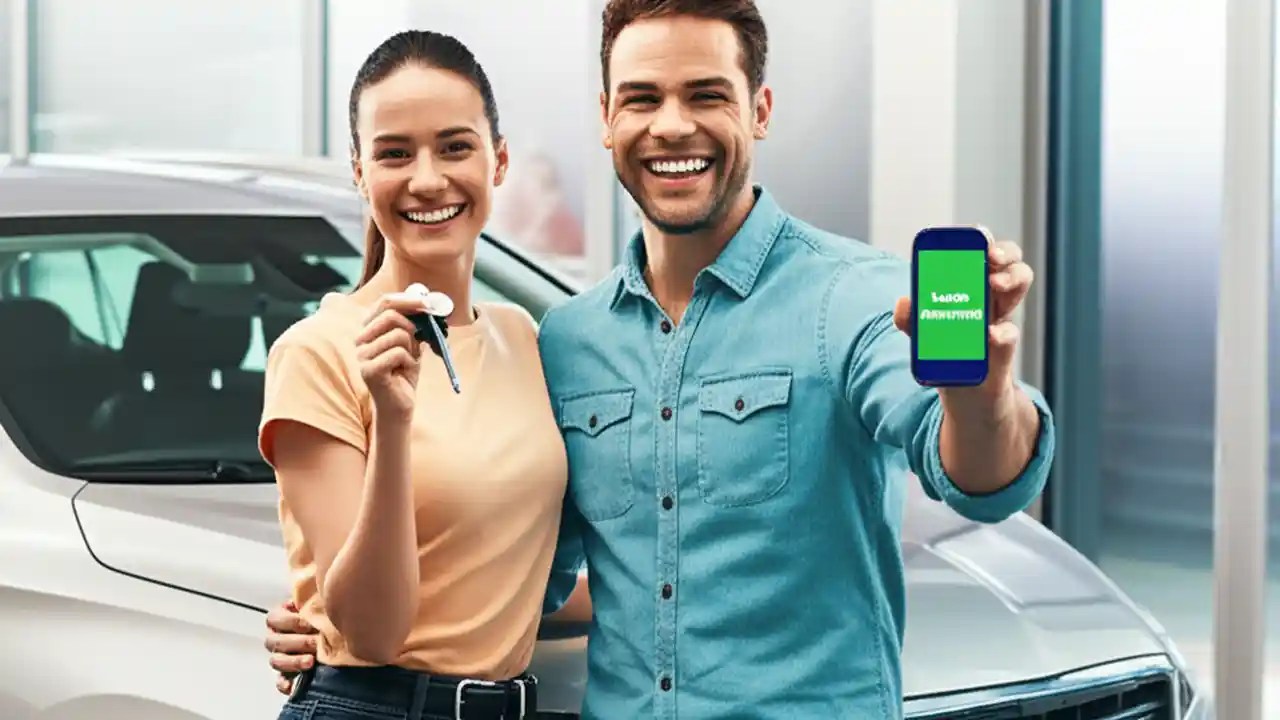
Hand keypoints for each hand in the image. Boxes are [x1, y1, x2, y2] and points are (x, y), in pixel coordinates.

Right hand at [265, 599, 318, 694]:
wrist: (335, 632)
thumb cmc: (324, 615)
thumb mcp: (318, 603)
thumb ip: (315, 600)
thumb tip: (322, 592)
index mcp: (281, 618)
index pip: (274, 619)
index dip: (290, 621)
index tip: (309, 623)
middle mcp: (277, 638)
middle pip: (275, 641)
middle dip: (296, 642)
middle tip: (315, 642)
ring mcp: (280, 657)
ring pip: (276, 661)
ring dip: (292, 661)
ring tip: (311, 662)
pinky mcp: (286, 675)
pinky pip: (279, 682)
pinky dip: (284, 684)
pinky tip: (293, 686)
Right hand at [357, 293, 429, 414]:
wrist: (400, 405)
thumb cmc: (405, 374)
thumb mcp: (411, 344)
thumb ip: (414, 324)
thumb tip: (425, 301)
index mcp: (368, 330)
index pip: (384, 302)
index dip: (408, 300)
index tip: (427, 303)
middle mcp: (360, 340)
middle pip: (390, 315)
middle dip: (412, 327)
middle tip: (418, 343)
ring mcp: (362, 355)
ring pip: (398, 335)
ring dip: (411, 350)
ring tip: (407, 364)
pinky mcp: (368, 370)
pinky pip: (398, 352)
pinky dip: (409, 362)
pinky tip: (404, 373)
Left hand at [893, 238, 1033, 395]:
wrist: (965, 394)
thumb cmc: (946, 353)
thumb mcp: (923, 334)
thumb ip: (911, 318)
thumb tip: (903, 302)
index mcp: (971, 286)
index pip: (980, 251)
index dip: (982, 238)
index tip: (978, 235)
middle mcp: (991, 296)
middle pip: (1008, 259)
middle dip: (1004, 252)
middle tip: (991, 258)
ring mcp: (1001, 318)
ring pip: (1020, 282)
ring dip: (1012, 278)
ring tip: (995, 285)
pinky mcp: (1003, 347)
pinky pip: (1009, 333)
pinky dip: (1001, 332)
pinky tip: (989, 336)